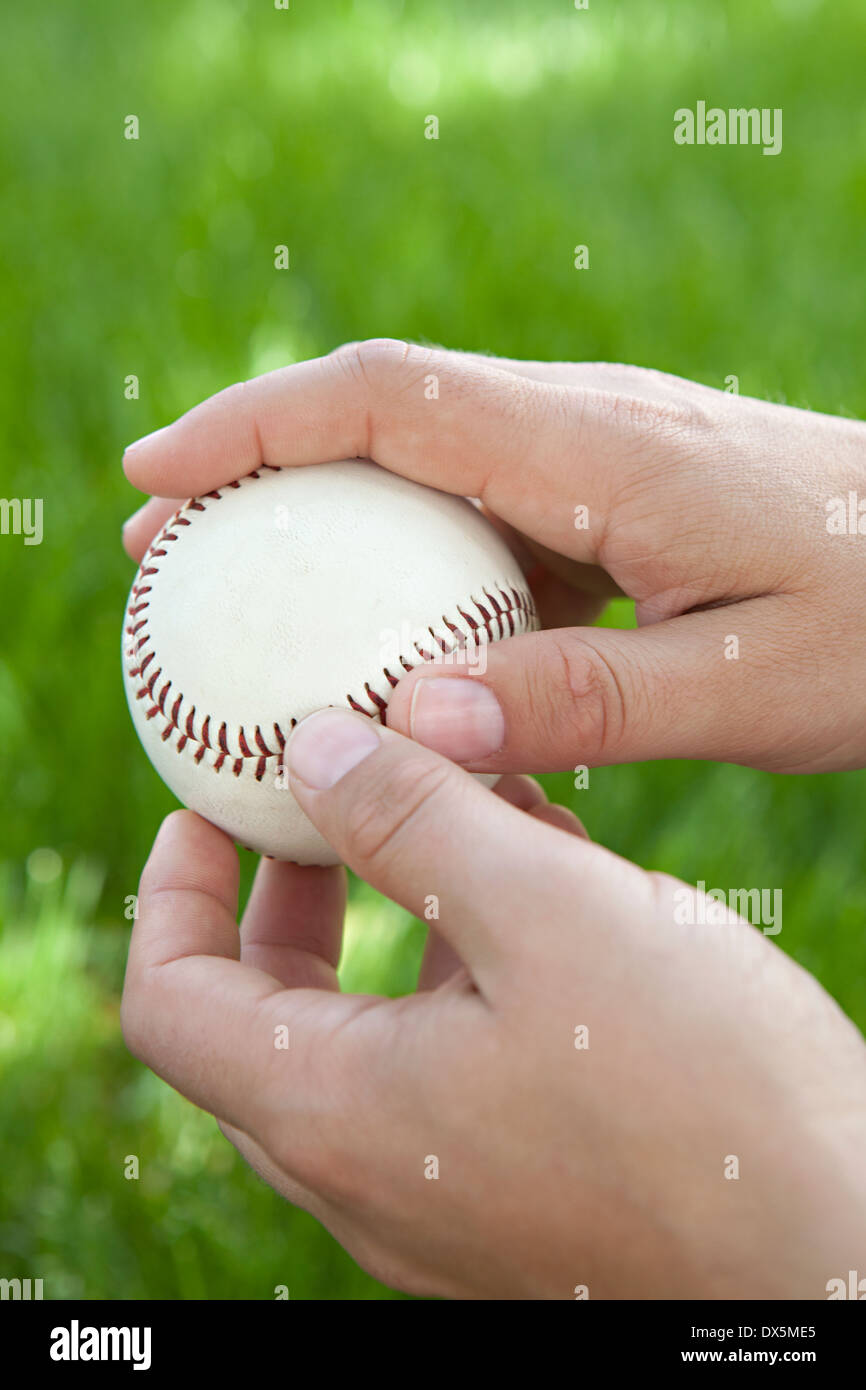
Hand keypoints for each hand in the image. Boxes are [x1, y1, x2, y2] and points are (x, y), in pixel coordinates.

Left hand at [121, 709, 865, 1298]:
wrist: (833, 1260)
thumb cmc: (704, 1095)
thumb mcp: (551, 915)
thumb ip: (416, 823)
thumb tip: (313, 753)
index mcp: (336, 1111)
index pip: (171, 998)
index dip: (173, 887)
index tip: (213, 802)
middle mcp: (366, 1173)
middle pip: (263, 1015)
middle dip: (287, 893)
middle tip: (328, 803)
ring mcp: (438, 1194)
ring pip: (367, 1035)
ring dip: (396, 918)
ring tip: (469, 817)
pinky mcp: (513, 1194)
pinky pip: (448, 1067)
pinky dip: (468, 970)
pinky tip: (550, 895)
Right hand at [122, 340, 865, 775]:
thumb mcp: (749, 687)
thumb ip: (583, 700)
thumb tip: (407, 726)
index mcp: (602, 451)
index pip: (385, 400)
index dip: (254, 427)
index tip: (156, 478)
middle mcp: (590, 426)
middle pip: (383, 418)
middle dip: (259, 471)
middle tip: (169, 560)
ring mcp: (607, 455)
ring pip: (430, 467)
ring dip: (331, 524)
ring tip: (254, 609)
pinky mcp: (626, 495)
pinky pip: (491, 514)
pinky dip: (415, 565)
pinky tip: (400, 641)